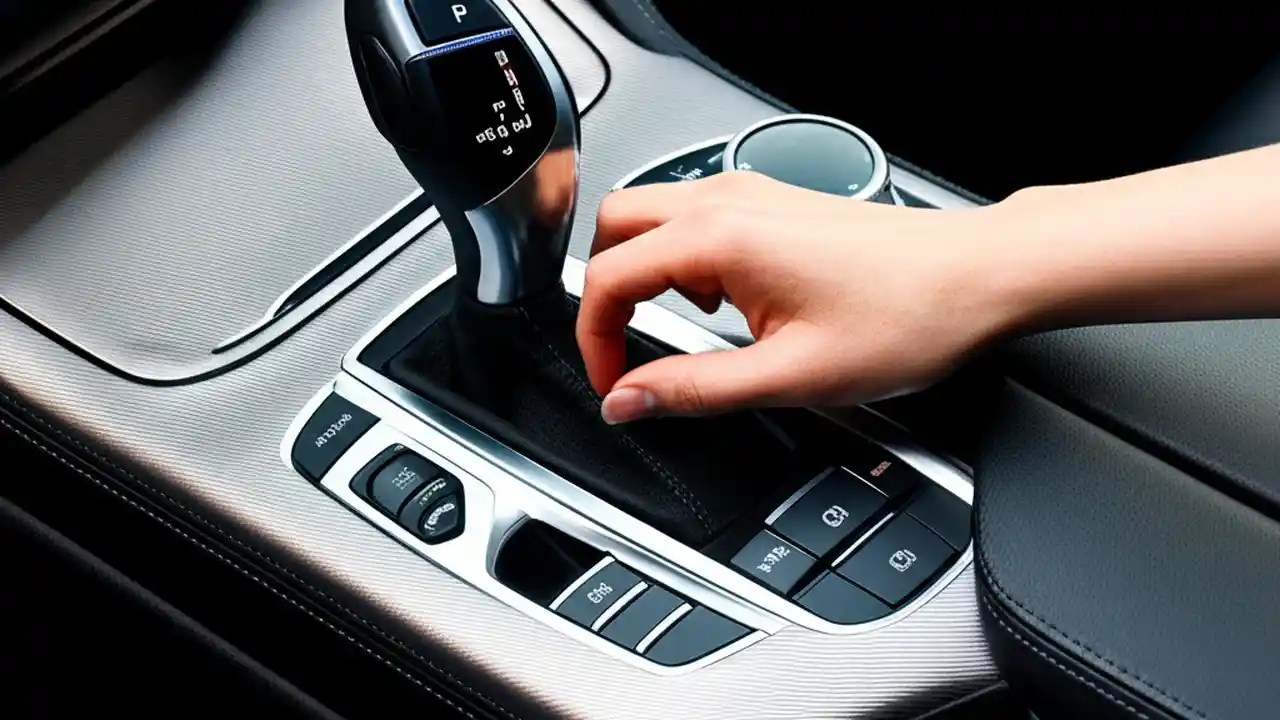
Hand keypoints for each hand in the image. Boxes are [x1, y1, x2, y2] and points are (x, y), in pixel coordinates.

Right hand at [576, 171, 1017, 423]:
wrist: (977, 277)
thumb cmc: (906, 316)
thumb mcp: (788, 375)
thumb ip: (694, 389)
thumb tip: (628, 400)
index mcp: (719, 238)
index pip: (608, 277)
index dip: (594, 340)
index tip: (615, 384)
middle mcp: (728, 201)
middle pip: (614, 227)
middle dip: (603, 292)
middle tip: (623, 350)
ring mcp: (752, 192)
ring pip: (652, 217)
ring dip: (643, 272)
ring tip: (681, 329)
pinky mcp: (774, 202)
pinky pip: (695, 218)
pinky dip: (682, 260)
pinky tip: (724, 304)